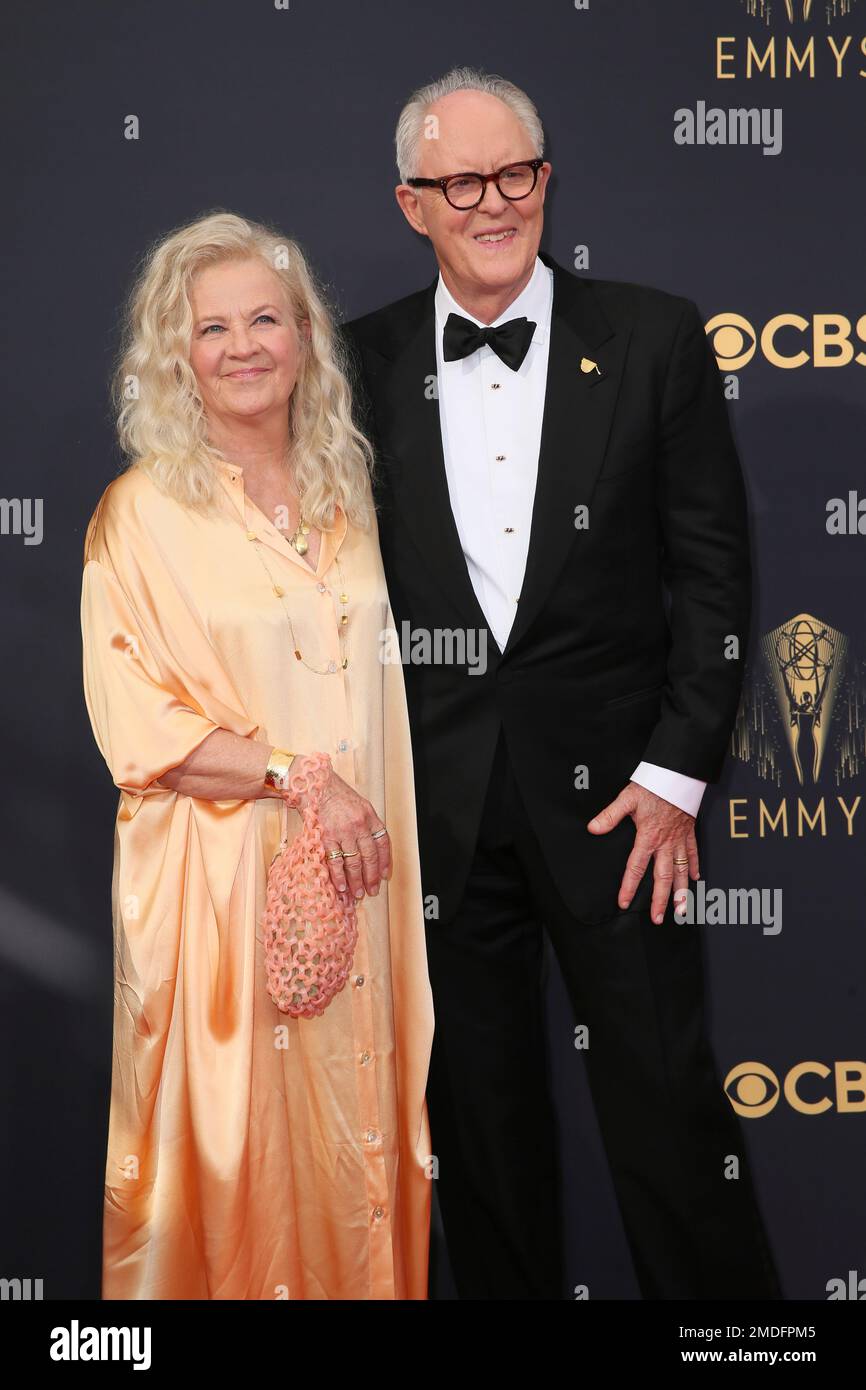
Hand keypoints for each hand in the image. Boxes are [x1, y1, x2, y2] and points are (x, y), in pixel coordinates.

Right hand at [290, 756, 391, 900]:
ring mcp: (342, 832)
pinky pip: (334, 862)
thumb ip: (366, 823)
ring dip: (356, 881)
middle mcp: (358, 825)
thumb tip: (370, 847)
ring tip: (358, 893)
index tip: (384, 875)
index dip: (384, 861)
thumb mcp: (358, 804)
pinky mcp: (325, 837)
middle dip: (371, 877)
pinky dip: (338, 876)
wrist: (314, 784)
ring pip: (353, 862)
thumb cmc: (335, 794)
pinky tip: (341, 886)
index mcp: (369, 816)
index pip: (382, 843)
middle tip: (372, 890)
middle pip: (369, 856)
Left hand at [587, 782, 698, 922]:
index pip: (636, 867)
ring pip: (680, 871)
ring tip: (681, 911)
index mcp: (648, 837)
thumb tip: (592, 828)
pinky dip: (693, 867)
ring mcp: (679, 839)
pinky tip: (695, 880)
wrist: (679, 774)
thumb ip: (610, 815)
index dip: (628, 886)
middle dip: (660, 900)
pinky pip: (693, 853)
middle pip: (663, 877)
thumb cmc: (653, 785)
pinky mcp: (689, 832)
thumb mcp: (627, 798)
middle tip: (658, 919)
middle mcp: (665, 843)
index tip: (623, 902)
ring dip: (681, 892)